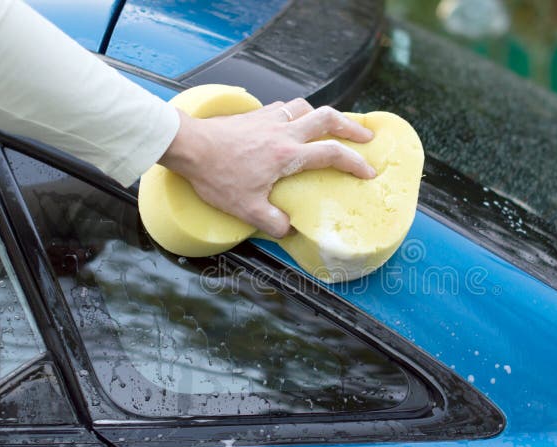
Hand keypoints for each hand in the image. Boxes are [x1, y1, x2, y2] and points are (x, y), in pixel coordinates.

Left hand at [157, 98, 375, 237]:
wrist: (188, 146)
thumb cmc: (216, 175)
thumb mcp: (245, 209)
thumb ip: (272, 222)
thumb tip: (288, 229)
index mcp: (287, 155)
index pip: (332, 154)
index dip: (355, 162)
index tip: (369, 171)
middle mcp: (283, 131)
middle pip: (327, 118)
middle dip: (351, 126)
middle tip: (365, 135)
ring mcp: (268, 119)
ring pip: (305, 107)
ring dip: (323, 115)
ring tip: (330, 127)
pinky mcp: (254, 115)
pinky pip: (284, 107)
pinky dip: (297, 112)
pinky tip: (292, 123)